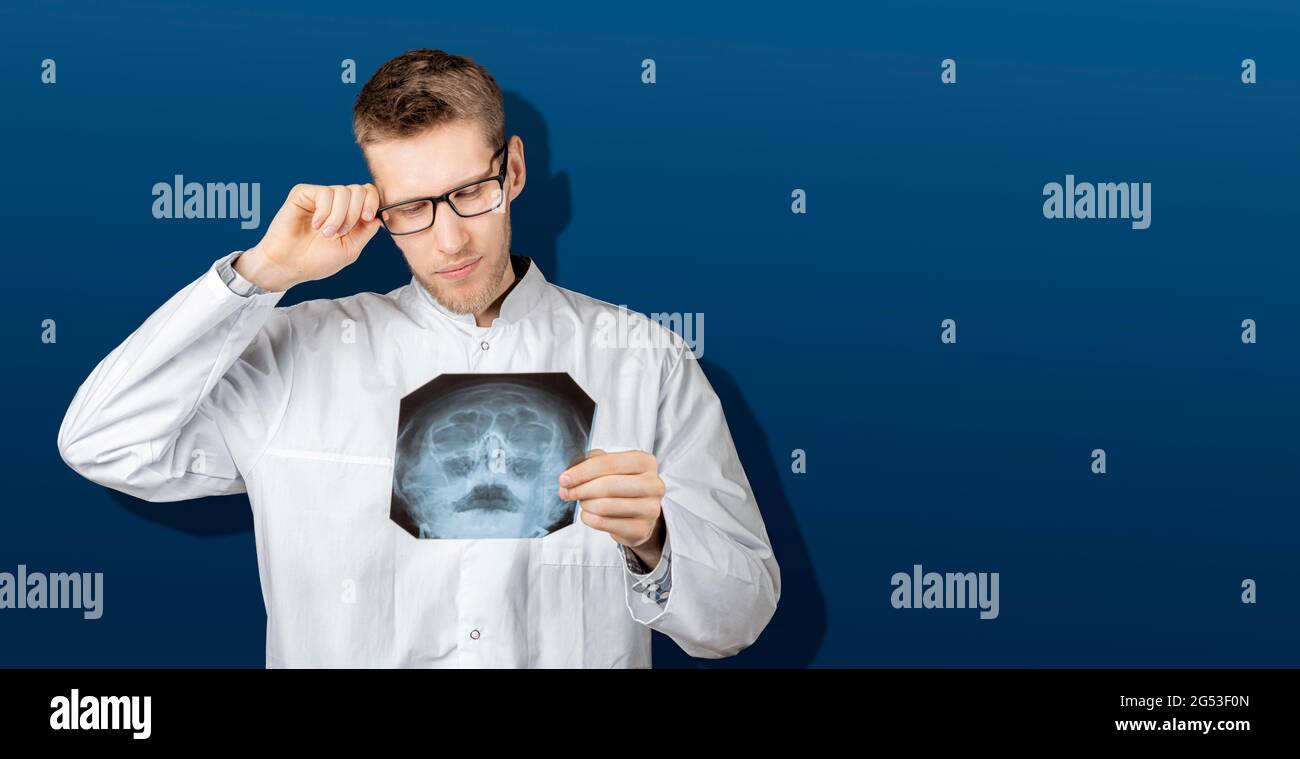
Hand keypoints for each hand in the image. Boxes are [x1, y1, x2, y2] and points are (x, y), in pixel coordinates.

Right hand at [235, 183, 382, 291]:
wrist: (289, 266)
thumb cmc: (316, 261)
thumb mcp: (350, 249)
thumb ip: (366, 231)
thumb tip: (379, 215)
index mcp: (349, 214)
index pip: (369, 194)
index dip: (373, 202)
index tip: (368, 218)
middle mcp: (336, 203)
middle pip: (359, 190)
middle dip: (356, 212)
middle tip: (342, 232)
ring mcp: (320, 197)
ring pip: (343, 191)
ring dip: (339, 216)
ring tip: (327, 234)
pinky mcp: (303, 194)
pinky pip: (325, 193)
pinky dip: (325, 212)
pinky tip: (315, 226)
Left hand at [559, 449, 666, 567]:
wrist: (639, 514)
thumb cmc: (621, 484)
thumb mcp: (611, 466)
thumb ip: (591, 463)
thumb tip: (568, 477)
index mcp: (646, 462)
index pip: (608, 463)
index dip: (582, 471)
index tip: (563, 479)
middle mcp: (653, 484)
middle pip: (607, 485)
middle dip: (580, 489)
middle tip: (565, 493)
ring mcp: (651, 509)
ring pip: (604, 506)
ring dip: (585, 504)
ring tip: (582, 502)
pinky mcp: (641, 529)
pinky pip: (604, 523)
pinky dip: (589, 518)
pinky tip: (589, 514)